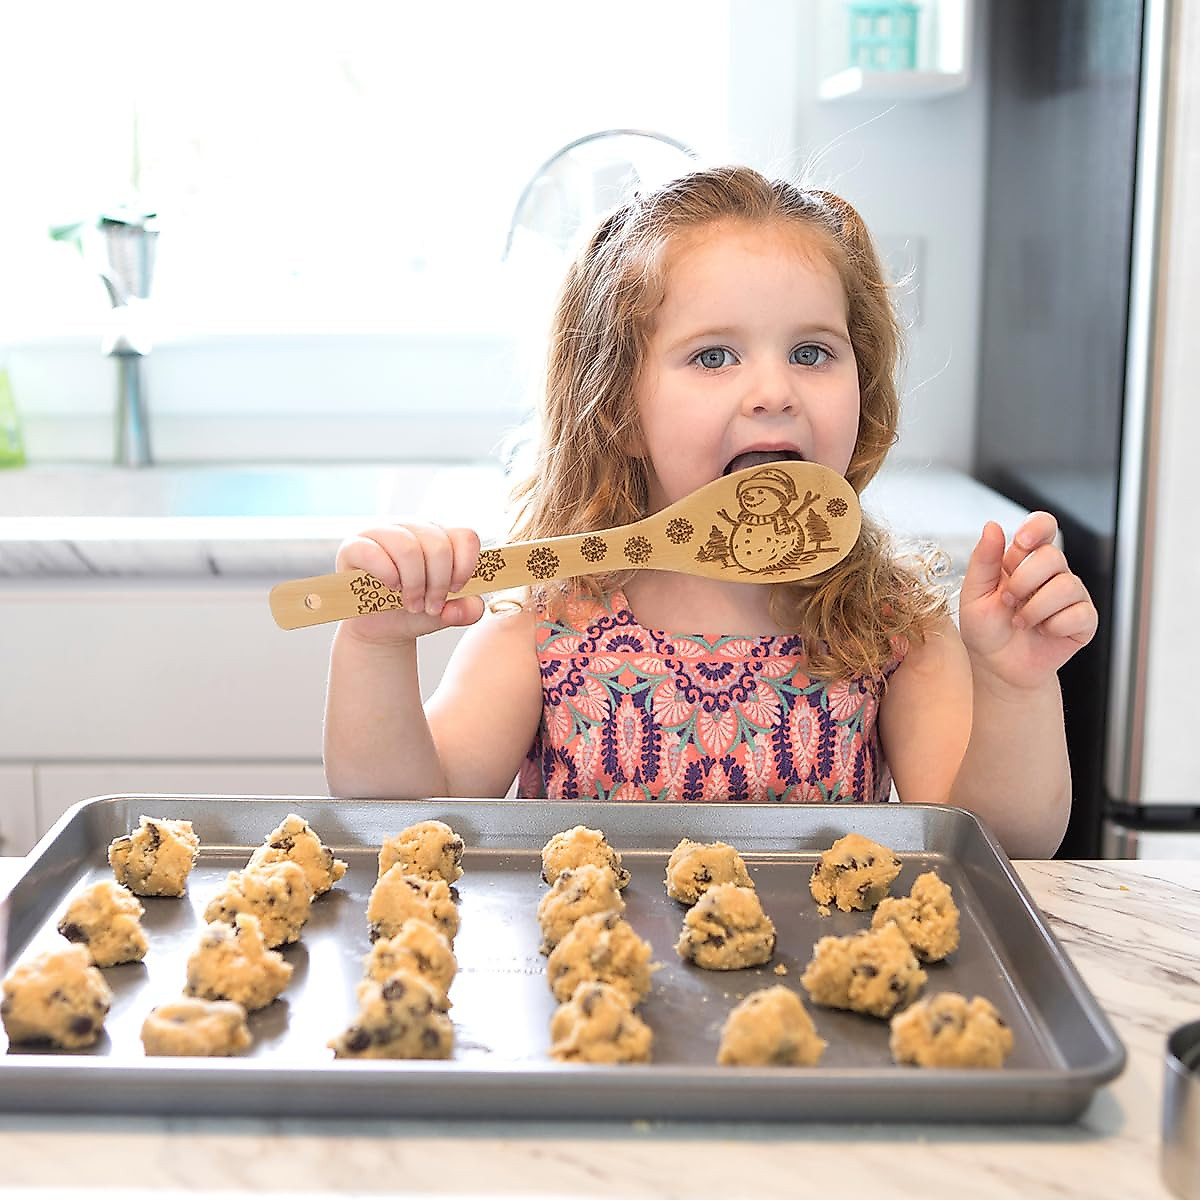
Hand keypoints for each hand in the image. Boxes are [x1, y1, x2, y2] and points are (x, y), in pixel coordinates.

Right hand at [334, 521, 485, 644]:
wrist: (384, 627)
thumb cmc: (418, 610)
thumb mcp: (449, 612)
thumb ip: (467, 611)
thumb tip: (460, 609)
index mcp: (441, 537)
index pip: (465, 536)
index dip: (465, 566)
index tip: (456, 589)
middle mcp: (414, 528)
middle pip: (438, 546)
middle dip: (438, 584)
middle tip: (430, 605)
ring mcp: (383, 533)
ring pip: (408, 548)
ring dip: (414, 583)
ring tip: (411, 603)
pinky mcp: (354, 546)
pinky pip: (373, 551)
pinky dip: (386, 574)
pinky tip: (390, 587)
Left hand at [957, 513, 1097, 693]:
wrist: (999, 668)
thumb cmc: (986, 631)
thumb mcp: (974, 594)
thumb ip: (984, 560)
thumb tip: (993, 526)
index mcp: (1023, 560)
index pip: (1043, 526)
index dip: (1038, 527)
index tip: (1022, 541)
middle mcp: (1051, 573)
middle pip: (1053, 556)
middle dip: (1024, 582)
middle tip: (1008, 602)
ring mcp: (1070, 595)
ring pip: (1067, 585)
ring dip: (1035, 609)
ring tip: (1021, 622)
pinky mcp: (1084, 620)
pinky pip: (1080, 613)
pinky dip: (1054, 626)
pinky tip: (1043, 631)